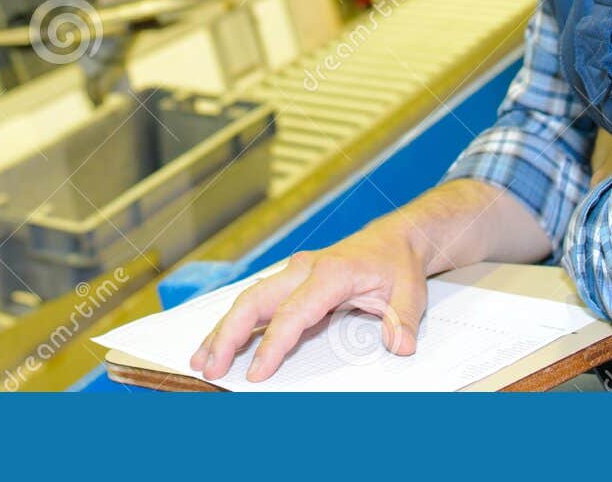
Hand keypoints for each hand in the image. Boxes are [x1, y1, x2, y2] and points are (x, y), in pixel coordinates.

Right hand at [188, 217, 428, 382]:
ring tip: (201, 359)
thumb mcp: (410, 291)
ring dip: (222, 329)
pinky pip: (256, 302)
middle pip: (254, 301)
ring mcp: (293, 273)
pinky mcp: (290, 282)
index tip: (256, 372)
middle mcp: (303, 269)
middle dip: (228, 334)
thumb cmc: (396, 265)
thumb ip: (402, 319)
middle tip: (210, 367)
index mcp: (329, 272)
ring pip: (248, 300)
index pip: (292, 312)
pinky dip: (234, 323)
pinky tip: (219, 343)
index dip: (271, 344)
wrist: (394, 239)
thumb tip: (399, 345)